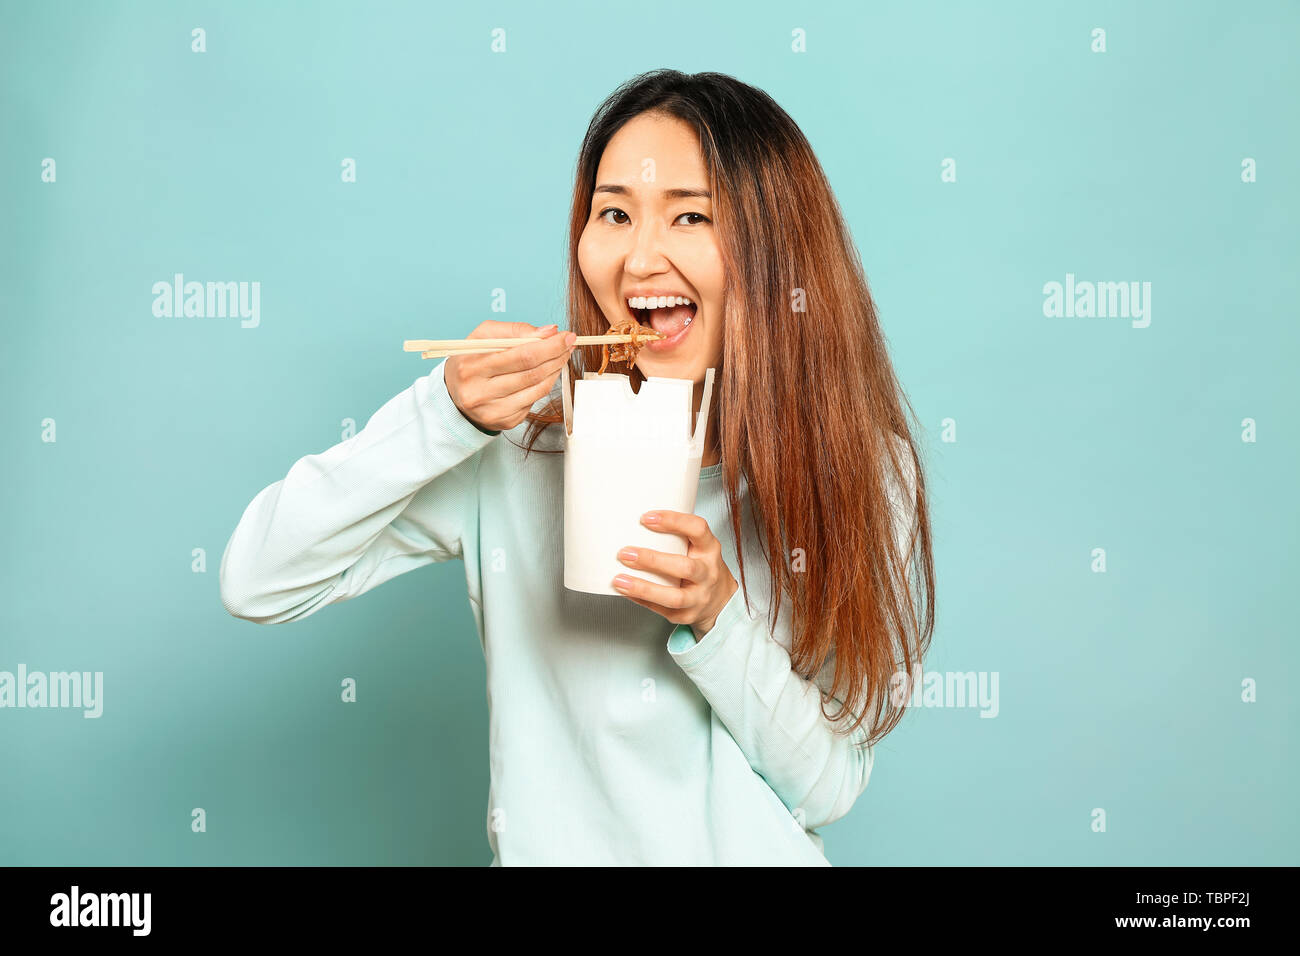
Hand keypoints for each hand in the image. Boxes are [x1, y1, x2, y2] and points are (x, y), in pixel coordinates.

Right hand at [444, 321, 576, 431]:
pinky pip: (534, 402)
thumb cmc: (471, 360)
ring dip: (555, 370)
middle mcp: (479, 393)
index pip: (521, 356)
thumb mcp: (484, 336)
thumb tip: (549, 331)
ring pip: (537, 389)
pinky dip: (545, 385)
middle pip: (532, 373)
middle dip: (556, 356)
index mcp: (472, 368)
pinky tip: (547, 373)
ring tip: (561, 356)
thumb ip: (515, 330)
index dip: (549, 345)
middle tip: (569, 344)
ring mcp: (493, 412)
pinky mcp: (504, 422)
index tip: (565, 335)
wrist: (454, 393)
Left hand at [612, 510, 738, 639]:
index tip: (645, 518)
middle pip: (684, 567)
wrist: (720, 601)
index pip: (697, 529)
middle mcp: (708, 573)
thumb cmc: (702, 567)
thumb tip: (633, 526)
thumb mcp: (698, 546)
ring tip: (620, 580)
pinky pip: (661, 609)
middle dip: (652, 560)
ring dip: (643, 588)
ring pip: (674, 597)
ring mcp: (699, 597)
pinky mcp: (687, 615)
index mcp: (710, 549)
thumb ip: (676, 536)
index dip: (673, 521)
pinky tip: (625, 592)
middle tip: (625, 553)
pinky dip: (640, 599)